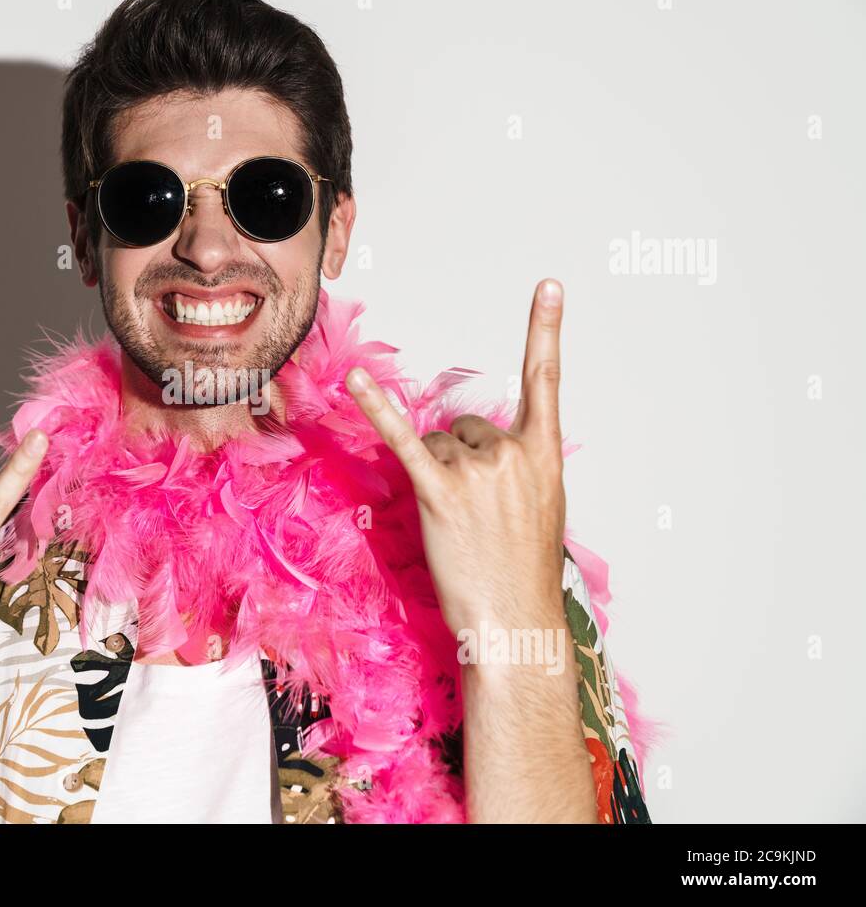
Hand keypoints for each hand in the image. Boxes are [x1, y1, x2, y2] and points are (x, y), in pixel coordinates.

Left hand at [346, 279, 567, 635]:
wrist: (515, 619)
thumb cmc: (524, 572)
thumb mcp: (541, 508)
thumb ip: (518, 467)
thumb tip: (480, 451)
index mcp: (543, 454)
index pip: (546, 380)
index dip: (546, 330)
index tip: (550, 287)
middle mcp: (510, 452)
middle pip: (465, 425)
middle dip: (460, 460)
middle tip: (474, 513)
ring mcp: (475, 470)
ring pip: (436, 442)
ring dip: (437, 474)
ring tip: (457, 521)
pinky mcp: (438, 490)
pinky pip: (403, 439)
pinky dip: (377, 408)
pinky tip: (357, 379)